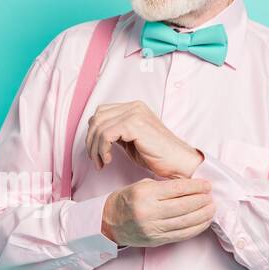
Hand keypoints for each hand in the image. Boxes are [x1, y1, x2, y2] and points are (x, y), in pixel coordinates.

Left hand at [86, 101, 203, 179]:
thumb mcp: (131, 141)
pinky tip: (109, 160)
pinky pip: (106, 135)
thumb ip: (116, 133)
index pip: (101, 113)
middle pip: (97, 118)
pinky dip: (102, 150)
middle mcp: (134, 106)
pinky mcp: (134, 124)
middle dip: (91, 142)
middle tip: (96, 160)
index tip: (95, 152)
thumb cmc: (157, 155)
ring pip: (99, 127)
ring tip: (102, 163)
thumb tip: (95, 136)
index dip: (93, 133)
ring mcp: (134, 113)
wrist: (178, 161)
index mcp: (133, 107)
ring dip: (95, 148)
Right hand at [100, 177, 214, 247]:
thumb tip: (192, 187)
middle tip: (211, 197)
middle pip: (184, 206)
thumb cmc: (127, 200)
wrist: (109, 222)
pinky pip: (181, 235)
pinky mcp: (156, 240)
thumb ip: (165, 186)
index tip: (207, 185)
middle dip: (202, 200)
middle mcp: (149, 212)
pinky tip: (204, 222)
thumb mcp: (142, 186)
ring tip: (211, 208)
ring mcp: (153, 228)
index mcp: (146, 194)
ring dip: (203, 215)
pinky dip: (196, 228)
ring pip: (185, 221)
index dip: (196, 187)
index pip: (178, 189)